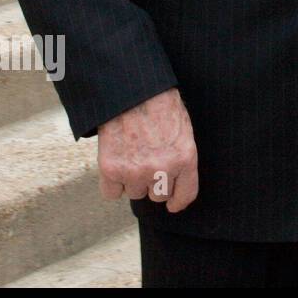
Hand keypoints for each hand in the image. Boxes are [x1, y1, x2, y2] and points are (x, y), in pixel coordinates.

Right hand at [96, 88, 198, 211]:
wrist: (131, 92)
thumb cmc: (160, 106)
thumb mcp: (183, 130)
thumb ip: (181, 157)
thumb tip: (176, 181)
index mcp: (185, 158)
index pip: (185, 195)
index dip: (178, 202)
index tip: (172, 204)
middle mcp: (162, 169)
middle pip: (157, 196)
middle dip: (153, 183)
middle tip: (147, 162)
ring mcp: (135, 171)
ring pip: (134, 193)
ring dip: (132, 180)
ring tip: (132, 154)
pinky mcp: (111, 170)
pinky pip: (111, 193)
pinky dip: (112, 182)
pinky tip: (116, 163)